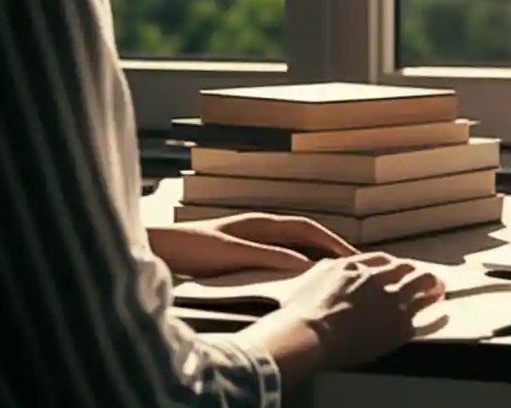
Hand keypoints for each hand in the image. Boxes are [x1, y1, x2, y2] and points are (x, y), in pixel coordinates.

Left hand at [149, 213, 358, 277]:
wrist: (158, 249)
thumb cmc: (191, 247)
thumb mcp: (233, 252)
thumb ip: (269, 257)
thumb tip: (305, 266)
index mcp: (261, 223)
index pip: (307, 228)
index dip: (331, 241)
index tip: (352, 256)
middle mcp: (259, 229)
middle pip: (303, 237)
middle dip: (328, 250)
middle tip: (351, 268)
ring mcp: (250, 242)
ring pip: (291, 250)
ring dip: (312, 260)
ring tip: (331, 277)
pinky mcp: (240, 258)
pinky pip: (277, 262)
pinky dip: (293, 270)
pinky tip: (295, 286)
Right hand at [276, 253, 445, 370]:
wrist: (310, 333)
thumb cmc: (300, 313)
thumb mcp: (308, 280)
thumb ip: (324, 272)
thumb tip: (327, 269)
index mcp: (353, 265)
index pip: (381, 260)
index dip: (392, 265)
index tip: (396, 270)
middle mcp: (377, 277)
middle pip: (406, 268)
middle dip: (415, 272)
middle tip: (422, 277)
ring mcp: (391, 298)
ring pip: (423, 285)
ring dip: (433, 286)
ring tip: (439, 289)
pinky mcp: (400, 322)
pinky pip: (424, 315)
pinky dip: (434, 313)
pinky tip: (440, 313)